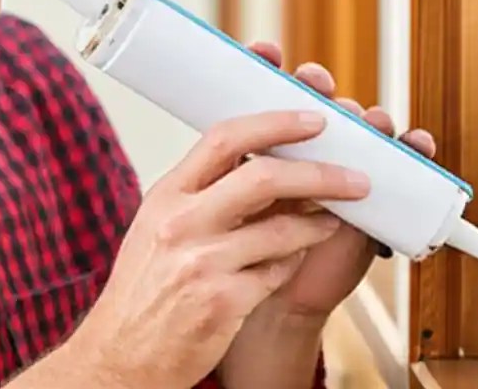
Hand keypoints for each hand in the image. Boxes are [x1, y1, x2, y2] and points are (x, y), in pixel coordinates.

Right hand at [50, 110, 371, 387]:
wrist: (122, 357)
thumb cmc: (144, 292)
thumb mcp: (158, 228)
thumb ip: (202, 195)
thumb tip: (262, 162)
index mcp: (167, 196)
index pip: (224, 137)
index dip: (276, 123)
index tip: (313, 119)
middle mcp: (182, 223)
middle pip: (264, 177)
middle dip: (320, 173)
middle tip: (354, 176)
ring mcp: (203, 263)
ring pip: (283, 228)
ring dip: (318, 222)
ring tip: (333, 220)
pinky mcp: (224, 302)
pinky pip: (279, 271)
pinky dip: (293, 262)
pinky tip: (296, 260)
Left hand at [240, 42, 437, 317]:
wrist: (269, 303)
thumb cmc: (243, 251)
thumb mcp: (224, 208)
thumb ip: (227, 170)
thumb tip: (204, 127)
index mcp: (268, 142)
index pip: (269, 92)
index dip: (267, 66)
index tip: (263, 52)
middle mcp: (308, 147)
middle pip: (321, 101)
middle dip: (319, 87)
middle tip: (314, 83)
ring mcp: (343, 166)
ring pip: (363, 127)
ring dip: (368, 117)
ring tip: (367, 120)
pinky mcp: (373, 194)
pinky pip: (402, 165)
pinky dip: (414, 149)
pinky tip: (416, 144)